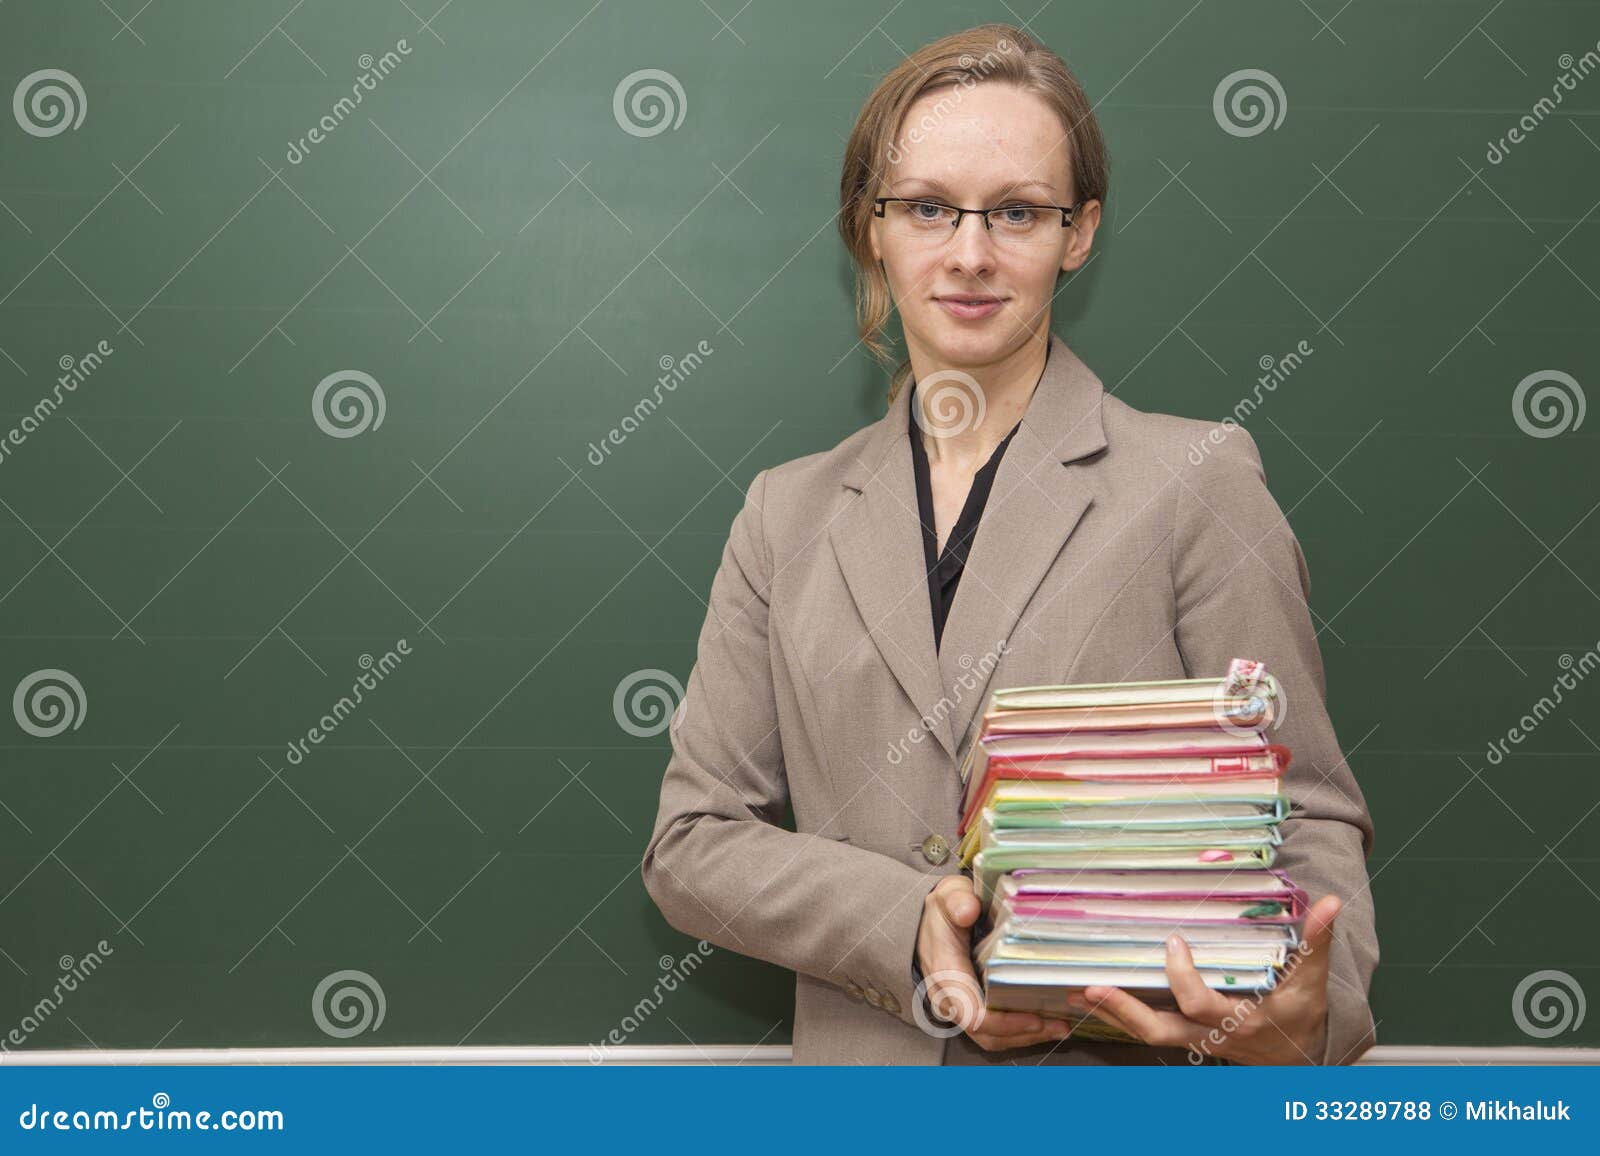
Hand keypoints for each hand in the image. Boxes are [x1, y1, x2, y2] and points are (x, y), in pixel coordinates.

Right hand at [915, 874, 1073, 1051]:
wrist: (928, 921)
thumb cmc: (943, 910)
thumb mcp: (948, 896)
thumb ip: (956, 901)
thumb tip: (968, 910)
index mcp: (945, 972)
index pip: (972, 1013)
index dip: (1004, 1022)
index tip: (1035, 1017)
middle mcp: (950, 997)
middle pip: (986, 1033)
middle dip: (1024, 1034)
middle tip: (1058, 1025)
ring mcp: (959, 1006)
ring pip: (991, 1037)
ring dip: (1025, 1037)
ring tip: (1059, 1027)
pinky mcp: (970, 1007)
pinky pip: (993, 1031)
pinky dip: (1019, 1032)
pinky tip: (1044, 1023)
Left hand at [1069, 894, 1341, 1064]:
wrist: (1298, 1056)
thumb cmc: (1303, 1015)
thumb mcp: (1311, 980)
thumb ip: (1316, 941)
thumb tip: (1332, 902)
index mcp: (1240, 1020)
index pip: (1200, 1003)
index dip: (1182, 976)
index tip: (1173, 942)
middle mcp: (1210, 1034)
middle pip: (1158, 1030)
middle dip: (1124, 1009)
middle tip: (1091, 985)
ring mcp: (1194, 1038)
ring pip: (1147, 1032)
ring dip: (1113, 1011)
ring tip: (1079, 989)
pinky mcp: (1185, 1034)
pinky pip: (1148, 1027)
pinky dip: (1122, 1014)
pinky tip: (1097, 995)